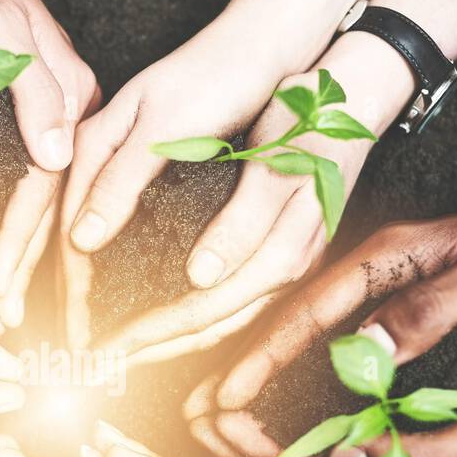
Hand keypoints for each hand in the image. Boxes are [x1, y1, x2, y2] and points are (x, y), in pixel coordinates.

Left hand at [61, 32, 402, 360]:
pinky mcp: (284, 254)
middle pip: (210, 327)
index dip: (153, 334)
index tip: (106, 346)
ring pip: (223, 321)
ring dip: (172, 340)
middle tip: (100, 359)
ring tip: (125, 351)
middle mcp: (286, 270)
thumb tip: (201, 277)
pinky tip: (170, 324)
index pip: (205, 312)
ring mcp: (288, 265)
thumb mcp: (275, 166)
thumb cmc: (311, 122)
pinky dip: (199, 320)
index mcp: (282, 254)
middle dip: (153, 347)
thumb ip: (240, 224)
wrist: (356, 96)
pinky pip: (237, 304)